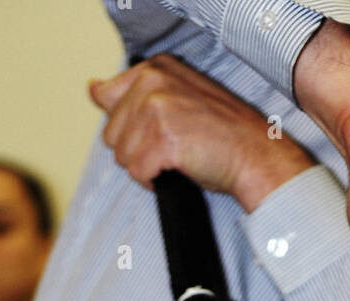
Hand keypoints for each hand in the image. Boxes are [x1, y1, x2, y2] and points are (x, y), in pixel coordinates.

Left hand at [89, 55, 315, 212]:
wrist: (255, 156)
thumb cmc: (222, 134)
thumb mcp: (178, 97)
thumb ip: (135, 93)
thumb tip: (94, 90)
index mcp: (156, 69)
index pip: (107, 97)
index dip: (127, 126)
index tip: (154, 131)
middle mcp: (152, 83)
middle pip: (112, 133)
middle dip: (136, 150)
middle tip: (170, 149)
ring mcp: (157, 110)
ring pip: (122, 156)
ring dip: (146, 167)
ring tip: (175, 160)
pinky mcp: (162, 140)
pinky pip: (137, 173)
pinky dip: (155, 182)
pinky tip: (177, 172)